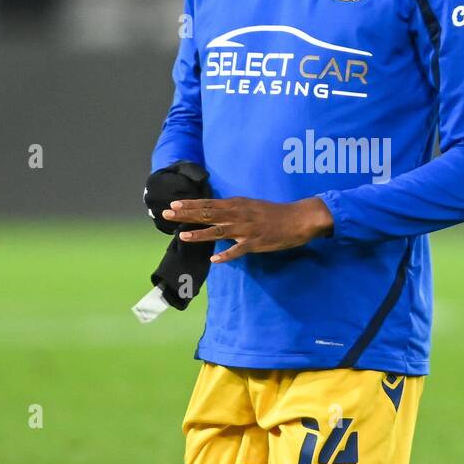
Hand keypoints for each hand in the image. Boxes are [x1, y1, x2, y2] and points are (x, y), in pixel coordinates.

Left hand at [162, 196, 333, 263]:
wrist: (297, 219)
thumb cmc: (273, 213)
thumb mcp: (250, 205)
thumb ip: (232, 209)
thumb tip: (214, 211)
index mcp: (236, 204)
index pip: (208, 203)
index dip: (190, 204)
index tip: (172, 205)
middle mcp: (238, 215)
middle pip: (208, 214)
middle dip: (187, 214)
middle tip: (167, 214)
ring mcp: (246, 229)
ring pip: (219, 231)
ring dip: (200, 234)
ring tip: (183, 235)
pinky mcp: (255, 243)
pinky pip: (238, 250)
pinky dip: (227, 255)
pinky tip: (215, 260)